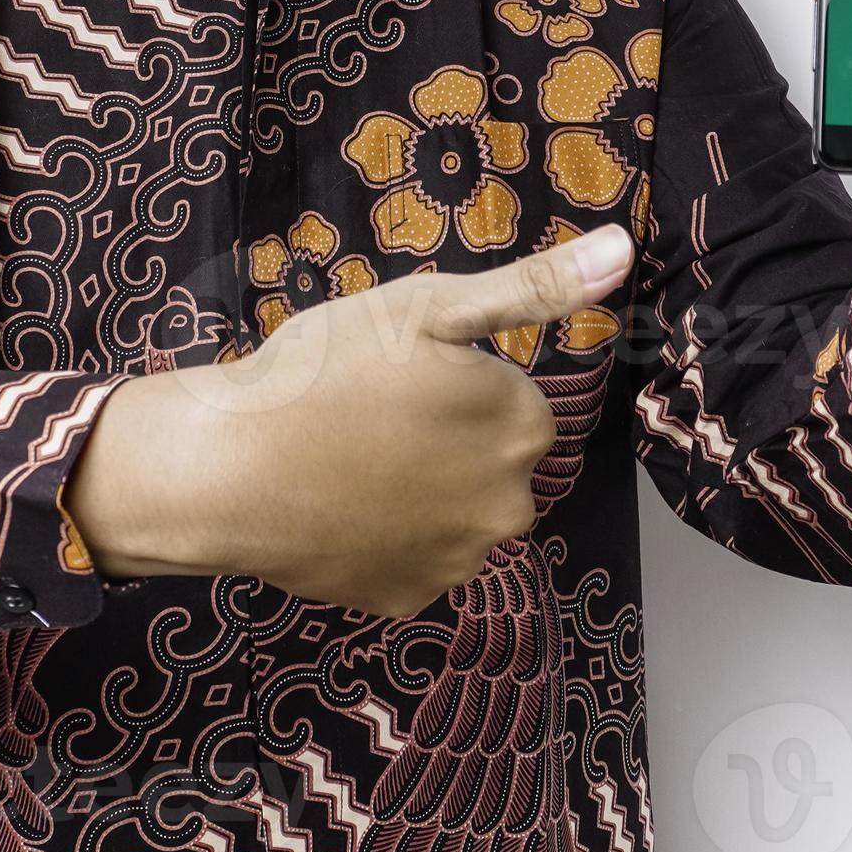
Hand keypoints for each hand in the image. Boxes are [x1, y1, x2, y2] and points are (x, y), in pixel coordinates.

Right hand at [64, 223, 633, 618]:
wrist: (228, 469)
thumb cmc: (325, 372)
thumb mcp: (428, 306)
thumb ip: (534, 287)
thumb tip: (623, 251)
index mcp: (521, 428)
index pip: (512, 403)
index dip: (455, 384)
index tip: (400, 377)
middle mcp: (510, 507)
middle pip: (490, 463)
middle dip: (447, 442)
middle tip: (369, 415)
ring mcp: (458, 562)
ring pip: (453, 514)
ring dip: (419, 492)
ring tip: (347, 459)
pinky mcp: (407, 599)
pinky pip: (411, 558)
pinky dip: (383, 537)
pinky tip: (336, 506)